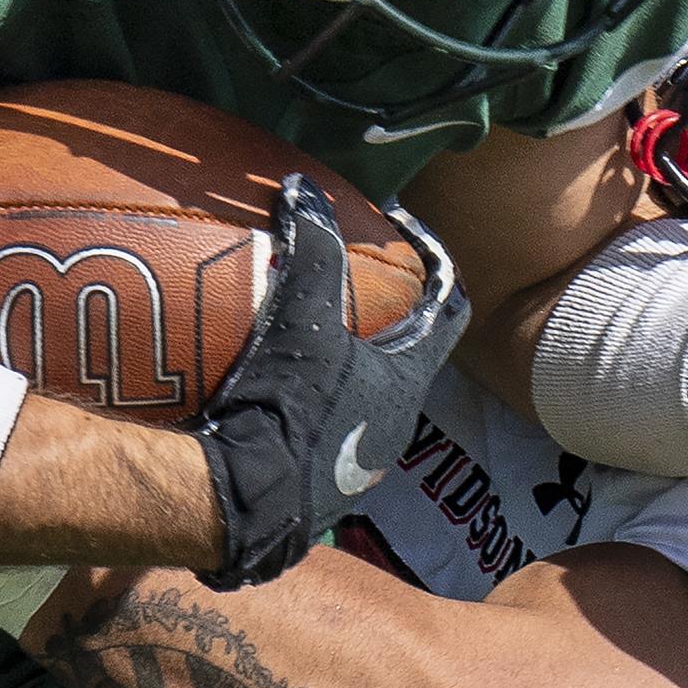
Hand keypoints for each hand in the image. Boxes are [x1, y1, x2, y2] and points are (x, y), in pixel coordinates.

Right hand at [187, 177, 468, 589]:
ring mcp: (358, 466)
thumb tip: (305, 186)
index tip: (409, 239)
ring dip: (342, 368)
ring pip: (361, 399)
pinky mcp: (316, 488)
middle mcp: (395, 428)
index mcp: (406, 384)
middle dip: (379, 322)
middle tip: (346, 286)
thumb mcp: (301, 321)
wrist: (239, 501)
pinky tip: (269, 389)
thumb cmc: (286, 406)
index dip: (438, 271)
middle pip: (401, 358)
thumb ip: (310, 251)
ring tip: (303, 335)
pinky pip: (322, 431)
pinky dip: (308, 404)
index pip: (448, 314)